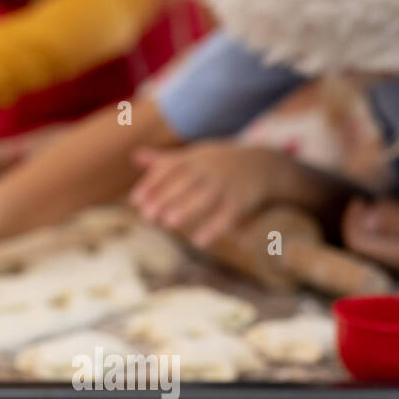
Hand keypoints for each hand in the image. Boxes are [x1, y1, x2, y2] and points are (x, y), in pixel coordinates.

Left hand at [129, 143, 285, 247]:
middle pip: (185, 182)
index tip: (134, 201)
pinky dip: (214, 228)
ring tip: (168, 223)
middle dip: (165, 198)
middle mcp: (209, 170)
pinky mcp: (241, 201)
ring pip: (205, 197)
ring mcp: (226, 185)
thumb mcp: (195, 156)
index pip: (170, 169)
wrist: (264, 164)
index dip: (152, 184)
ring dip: (187, 208)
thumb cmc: (220, 163)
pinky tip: (199, 242)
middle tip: (147, 215)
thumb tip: (134, 156)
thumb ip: (165, 160)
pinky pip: (227, 215)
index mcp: (195, 159)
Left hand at [341, 199, 398, 281]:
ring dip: (372, 223)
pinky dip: (386, 227)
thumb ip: (398, 220)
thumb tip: (367, 214)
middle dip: (358, 220)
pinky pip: (390, 243)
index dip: (351, 219)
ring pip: (375, 243)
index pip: (357, 241)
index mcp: (397, 255)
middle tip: (367, 198)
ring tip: (381, 202)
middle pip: (362, 244)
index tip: (361, 198)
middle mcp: (397, 262)